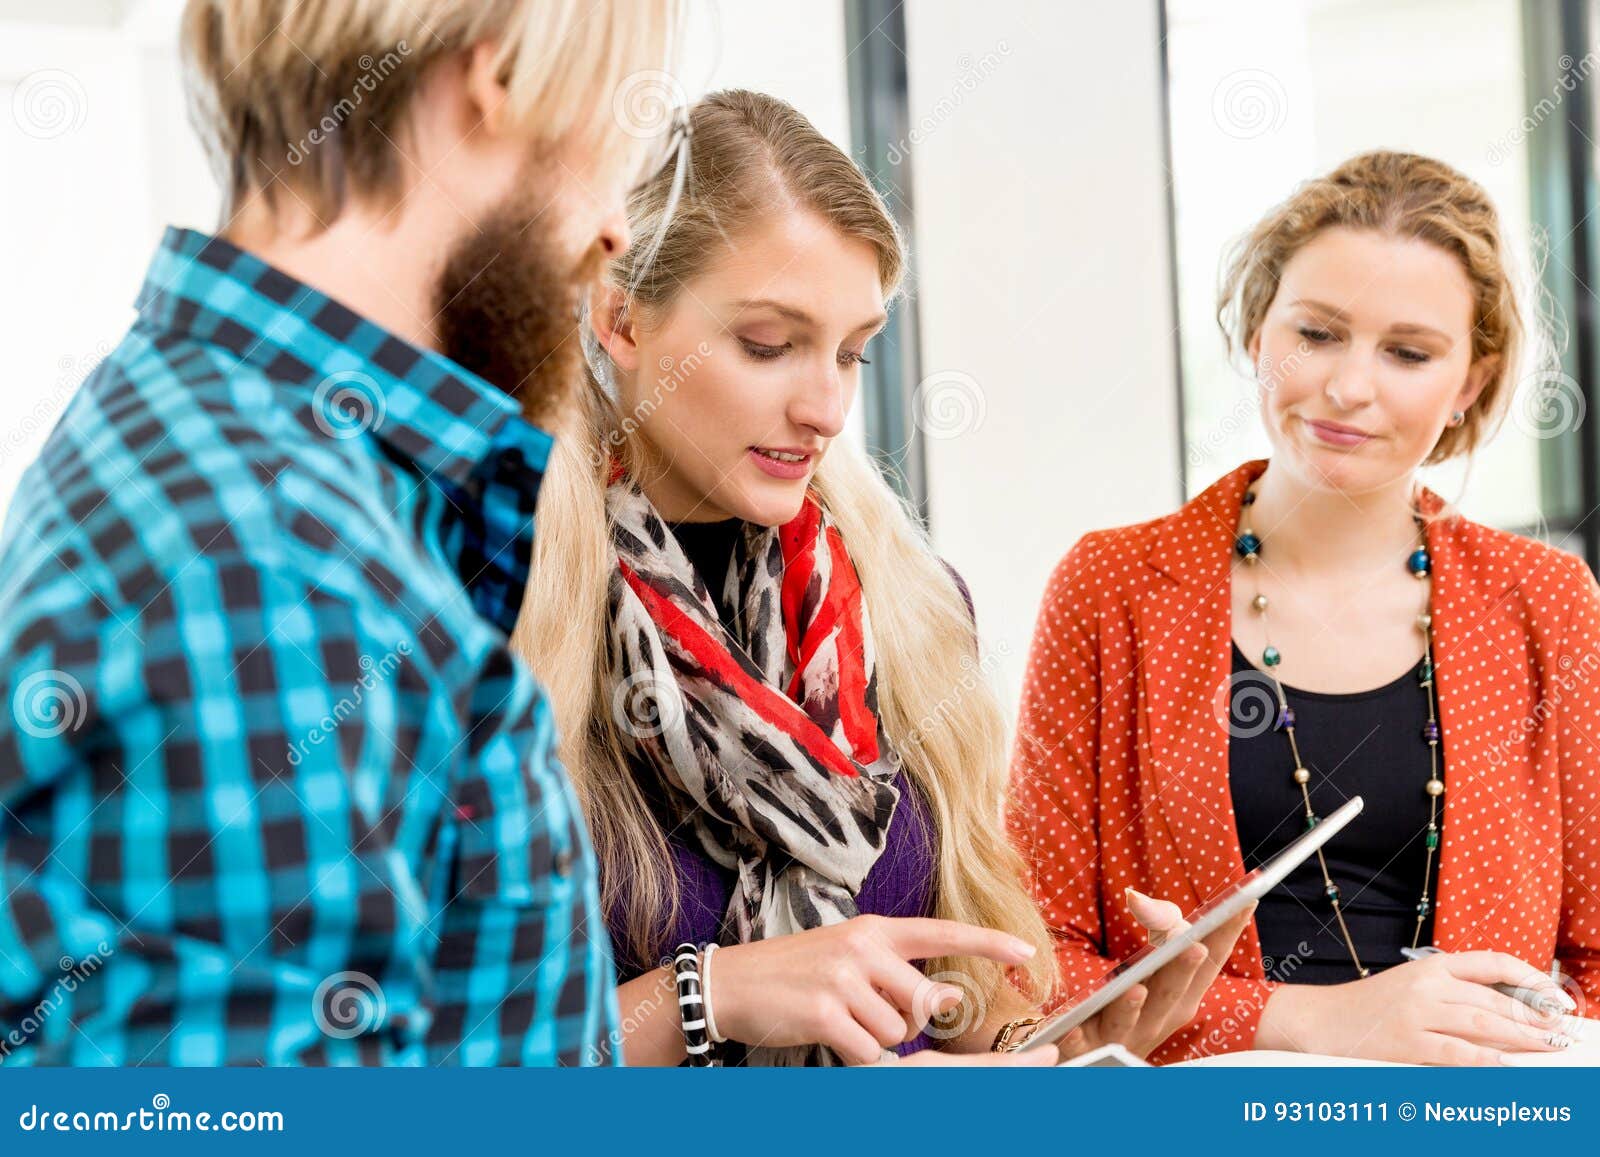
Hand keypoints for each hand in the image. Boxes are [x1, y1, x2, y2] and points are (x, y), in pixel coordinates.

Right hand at [711, 915, 1037, 1065]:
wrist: (733, 981)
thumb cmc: (796, 972)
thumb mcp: (848, 956)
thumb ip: (897, 972)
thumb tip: (947, 1000)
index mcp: (873, 929)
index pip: (940, 932)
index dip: (987, 944)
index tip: (1027, 953)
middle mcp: (863, 946)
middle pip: (924, 1004)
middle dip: (904, 1022)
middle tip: (863, 1011)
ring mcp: (842, 977)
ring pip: (897, 1033)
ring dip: (873, 1040)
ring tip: (838, 1018)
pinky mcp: (824, 1010)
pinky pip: (866, 1051)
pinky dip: (852, 1053)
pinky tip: (826, 1034)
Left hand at [1055, 889, 1256, 1059]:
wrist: (1095, 1057)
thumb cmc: (1130, 1006)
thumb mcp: (1152, 971)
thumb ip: (1157, 933)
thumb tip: (1137, 896)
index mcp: (1180, 1000)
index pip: (1209, 964)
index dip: (1226, 934)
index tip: (1246, 899)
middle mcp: (1157, 1020)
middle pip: (1171, 993)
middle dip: (1183, 970)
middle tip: (1195, 947)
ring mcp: (1122, 1036)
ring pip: (1127, 1021)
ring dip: (1132, 1006)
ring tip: (1135, 989)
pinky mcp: (1085, 1048)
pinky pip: (1080, 1044)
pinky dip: (1077, 1039)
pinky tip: (1071, 1030)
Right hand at [1256, 950, 1575, 1064]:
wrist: (1316, 1020)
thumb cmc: (1364, 1008)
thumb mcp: (1408, 987)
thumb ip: (1450, 993)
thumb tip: (1505, 1010)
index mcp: (1428, 967)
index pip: (1491, 963)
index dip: (1530, 978)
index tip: (1556, 997)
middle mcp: (1425, 986)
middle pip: (1493, 998)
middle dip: (1535, 1017)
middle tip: (1562, 1032)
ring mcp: (1416, 1015)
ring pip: (1482, 1023)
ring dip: (1522, 1037)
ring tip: (1548, 1047)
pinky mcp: (1406, 1043)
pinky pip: (1454, 1052)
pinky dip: (1484, 1058)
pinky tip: (1506, 1063)